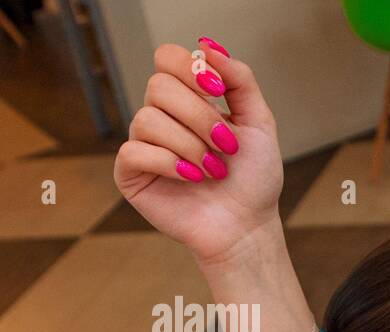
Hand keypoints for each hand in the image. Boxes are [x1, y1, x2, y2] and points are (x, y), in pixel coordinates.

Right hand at [113, 39, 283, 266]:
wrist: (247, 226)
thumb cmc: (253, 179)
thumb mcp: (259, 124)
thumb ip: (240, 81)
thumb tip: (207, 46)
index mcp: (188, 99)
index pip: (167, 58)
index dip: (189, 68)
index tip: (218, 91)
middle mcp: (162, 116)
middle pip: (159, 87)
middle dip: (200, 116)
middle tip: (227, 146)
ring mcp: (144, 144)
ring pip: (148, 119)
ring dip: (190, 145)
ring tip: (214, 171)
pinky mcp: (131, 173)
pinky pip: (135, 151)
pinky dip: (169, 163)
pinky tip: (191, 179)